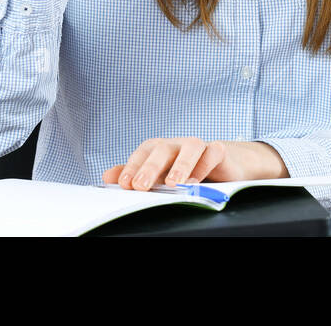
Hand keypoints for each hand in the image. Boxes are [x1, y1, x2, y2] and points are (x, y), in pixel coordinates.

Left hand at [102, 138, 287, 190]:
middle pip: (162, 148)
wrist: (223, 164)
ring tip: (173, 184)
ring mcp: (199, 146)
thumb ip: (135, 174)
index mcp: (160, 149)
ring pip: (190, 147)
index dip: (132, 165)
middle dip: (150, 167)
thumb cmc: (186, 169)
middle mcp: (177, 144)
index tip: (124, 183)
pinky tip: (197, 181)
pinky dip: (204, 165)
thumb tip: (107, 176)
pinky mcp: (219, 151)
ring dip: (180, 165)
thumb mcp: (159, 175)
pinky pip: (213, 153)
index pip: (143, 152)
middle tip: (140, 186)